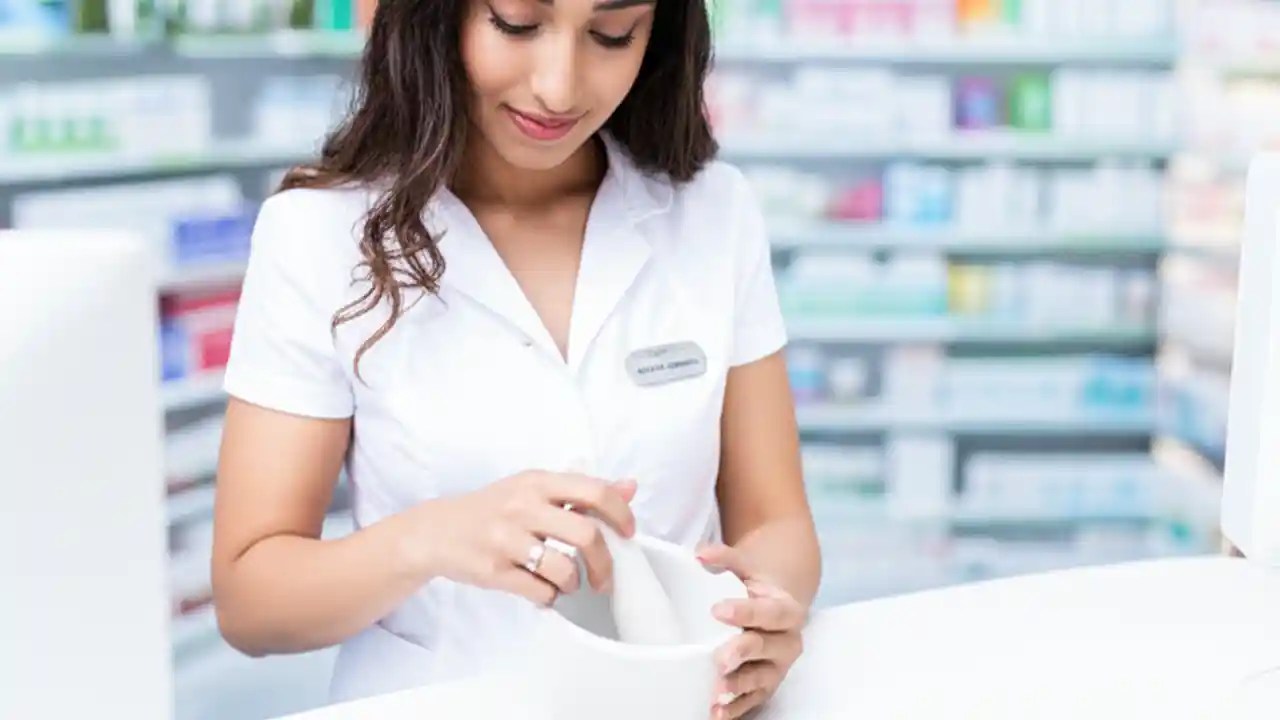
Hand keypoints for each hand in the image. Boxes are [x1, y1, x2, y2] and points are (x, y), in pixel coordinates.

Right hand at [414, 471, 636, 605]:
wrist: (435, 531)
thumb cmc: (493, 509)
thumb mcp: (534, 489)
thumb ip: (581, 491)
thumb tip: (629, 486)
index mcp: (537, 482)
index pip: (594, 492)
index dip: (620, 514)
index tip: (628, 533)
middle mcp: (522, 506)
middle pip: (586, 534)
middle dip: (604, 563)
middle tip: (603, 578)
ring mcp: (506, 539)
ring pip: (564, 568)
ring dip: (572, 583)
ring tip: (564, 583)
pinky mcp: (493, 570)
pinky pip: (539, 591)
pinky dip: (549, 596)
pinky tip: (542, 590)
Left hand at [698, 544, 806, 719]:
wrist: (775, 613)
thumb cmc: (756, 591)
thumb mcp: (747, 569)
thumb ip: (725, 559)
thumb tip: (700, 553)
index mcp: (786, 610)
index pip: (769, 612)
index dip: (745, 612)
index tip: (717, 609)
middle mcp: (788, 641)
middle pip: (766, 647)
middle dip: (743, 652)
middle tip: (719, 657)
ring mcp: (777, 667)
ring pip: (761, 678)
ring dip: (739, 686)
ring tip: (717, 690)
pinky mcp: (766, 688)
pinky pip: (752, 701)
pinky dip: (735, 708)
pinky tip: (716, 712)